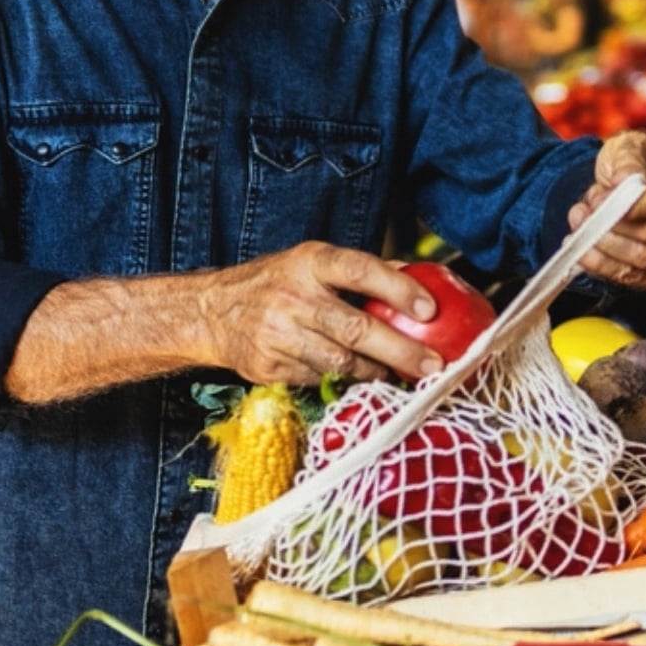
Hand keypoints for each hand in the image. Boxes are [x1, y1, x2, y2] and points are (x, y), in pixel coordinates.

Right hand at [196, 243, 443, 385]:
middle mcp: (293, 296)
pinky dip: (344, 383)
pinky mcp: (270, 366)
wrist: (212, 312)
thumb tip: (416, 280)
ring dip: (376, 372)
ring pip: (341, 362)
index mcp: (310, 262)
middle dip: (401, 350)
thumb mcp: (311, 262)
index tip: (429, 310)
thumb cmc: (275, 283)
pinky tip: (360, 381)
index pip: (360, 270)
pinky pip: (319, 380)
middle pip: (356, 328)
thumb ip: (359, 271)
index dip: (398, 290)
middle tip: (434, 365)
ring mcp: (279, 334)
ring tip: (400, 376)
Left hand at [570, 131, 645, 289]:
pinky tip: (585, 252)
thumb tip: (623, 181)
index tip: (603, 202)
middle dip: (610, 224)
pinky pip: (640, 279)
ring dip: (604, 246)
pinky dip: (606, 268)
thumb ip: (627, 158)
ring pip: (645, 260)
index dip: (637, 206)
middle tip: (582, 210)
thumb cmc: (633, 161)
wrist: (627, 183)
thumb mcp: (627, 145)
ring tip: (581, 225)